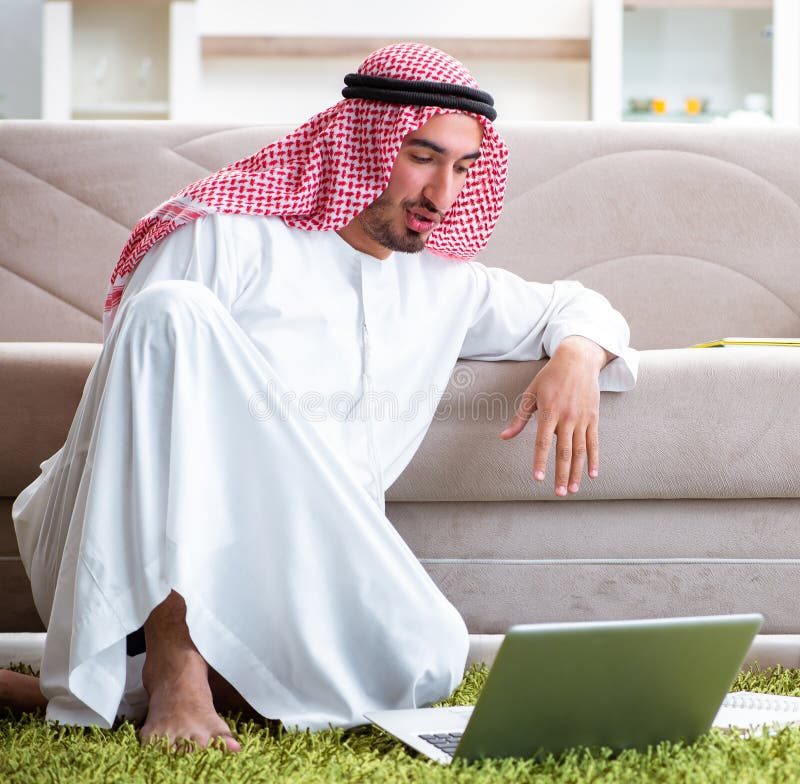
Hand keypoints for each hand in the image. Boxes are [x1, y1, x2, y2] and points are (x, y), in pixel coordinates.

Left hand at [499, 337, 613, 496]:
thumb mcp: (531, 394)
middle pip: (564, 451)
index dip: (540, 461)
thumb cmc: (550, 377)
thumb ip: (519, 419)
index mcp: (549, 412)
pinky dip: (594, 459)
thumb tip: (504, 437)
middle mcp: (567, 417)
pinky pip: (594, 442)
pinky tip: (593, 475)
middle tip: (559, 493)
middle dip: (561, 474)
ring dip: (577, 472)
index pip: (543, 442)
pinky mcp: (593, 418)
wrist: (578, 360)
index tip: (538, 478)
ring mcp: (582, 418)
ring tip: (573, 490)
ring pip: (579, 450)